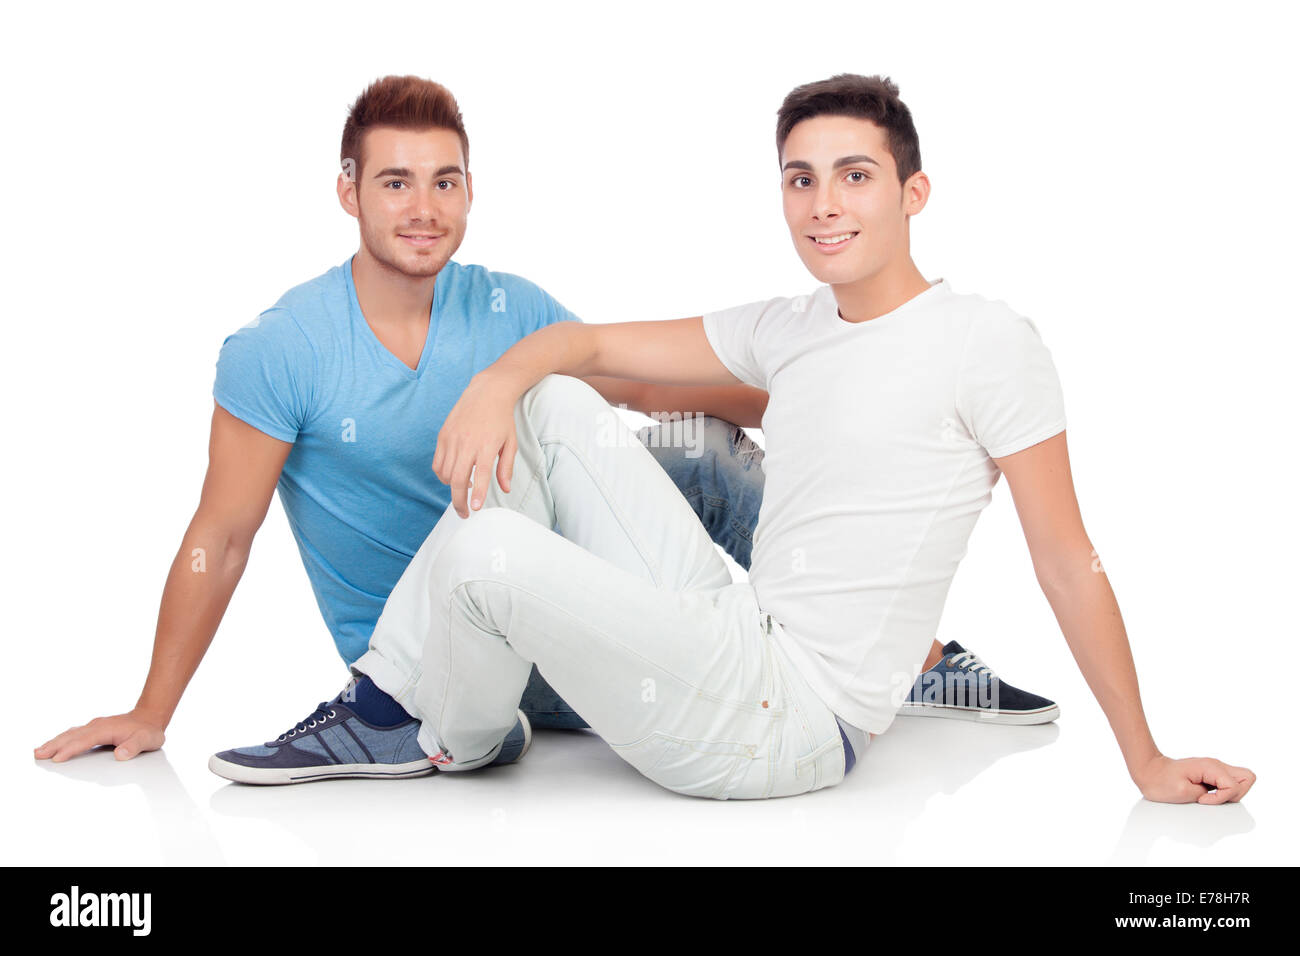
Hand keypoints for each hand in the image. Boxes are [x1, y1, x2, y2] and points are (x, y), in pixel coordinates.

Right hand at [34, 710, 166, 762]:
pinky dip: (62, 739)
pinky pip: (74, 734)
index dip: (70, 750)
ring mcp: (94, 726)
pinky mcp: (94, 729)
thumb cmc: (148, 731)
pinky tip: (54, 744)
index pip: (84, 740)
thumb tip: (121, 755)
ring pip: (70, 734)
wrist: (150, 717)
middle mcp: (97, 726)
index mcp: (106, 729)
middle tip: (38, 755)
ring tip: (39, 751)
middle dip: (54, 745)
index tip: (57, 758)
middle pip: (72, 736)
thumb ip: (134, 747)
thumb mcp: (147, 740)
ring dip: (54, 742)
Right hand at [433, 371, 521, 517]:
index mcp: (487, 446)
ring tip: (464, 489)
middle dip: (459, 501)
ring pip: (444, 473)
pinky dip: (443, 475)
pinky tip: (453, 475)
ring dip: (451, 488)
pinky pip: (437, 463)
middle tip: (464, 513)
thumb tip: (505, 489)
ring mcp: (452, 439)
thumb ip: (506, 468)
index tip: (474, 509)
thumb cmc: (501, 419)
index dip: (476, 494)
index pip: (480, 475)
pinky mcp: (443, 436)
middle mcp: (467, 443)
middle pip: (457, 479)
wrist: (486, 392)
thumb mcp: (510, 443)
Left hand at [1131, 754, 1255, 803]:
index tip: (1203, 799)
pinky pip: (1229, 784)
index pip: (1234, 786)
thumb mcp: (1183, 792)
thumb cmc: (1160, 781)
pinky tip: (1208, 796)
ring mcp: (1215, 769)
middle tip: (1215, 799)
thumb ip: (1208, 796)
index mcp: (1210, 767)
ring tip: (1210, 798)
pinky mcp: (1211, 774)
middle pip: (1248, 778)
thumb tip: (1221, 799)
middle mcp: (1216, 765)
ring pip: (1242, 781)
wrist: (1148, 771)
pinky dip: (1224, 793)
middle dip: (1237, 794)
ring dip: (1231, 794)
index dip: (1222, 798)